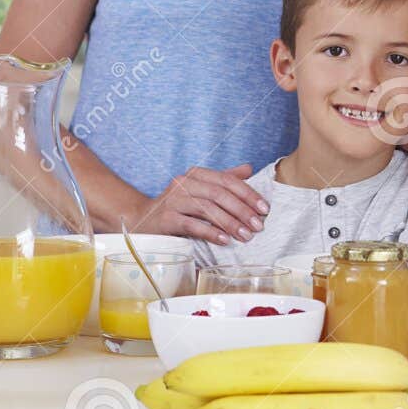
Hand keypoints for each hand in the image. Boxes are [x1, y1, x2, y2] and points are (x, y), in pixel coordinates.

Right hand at [135, 164, 268, 245]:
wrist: (143, 220)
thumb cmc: (178, 206)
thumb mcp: (201, 189)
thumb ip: (224, 179)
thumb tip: (249, 168)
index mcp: (195, 174)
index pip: (227, 180)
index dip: (248, 194)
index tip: (264, 208)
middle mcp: (183, 183)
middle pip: (219, 194)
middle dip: (242, 210)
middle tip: (258, 226)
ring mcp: (173, 200)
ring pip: (207, 208)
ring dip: (230, 223)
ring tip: (245, 235)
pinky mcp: (165, 218)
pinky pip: (192, 225)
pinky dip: (211, 232)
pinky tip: (225, 240)